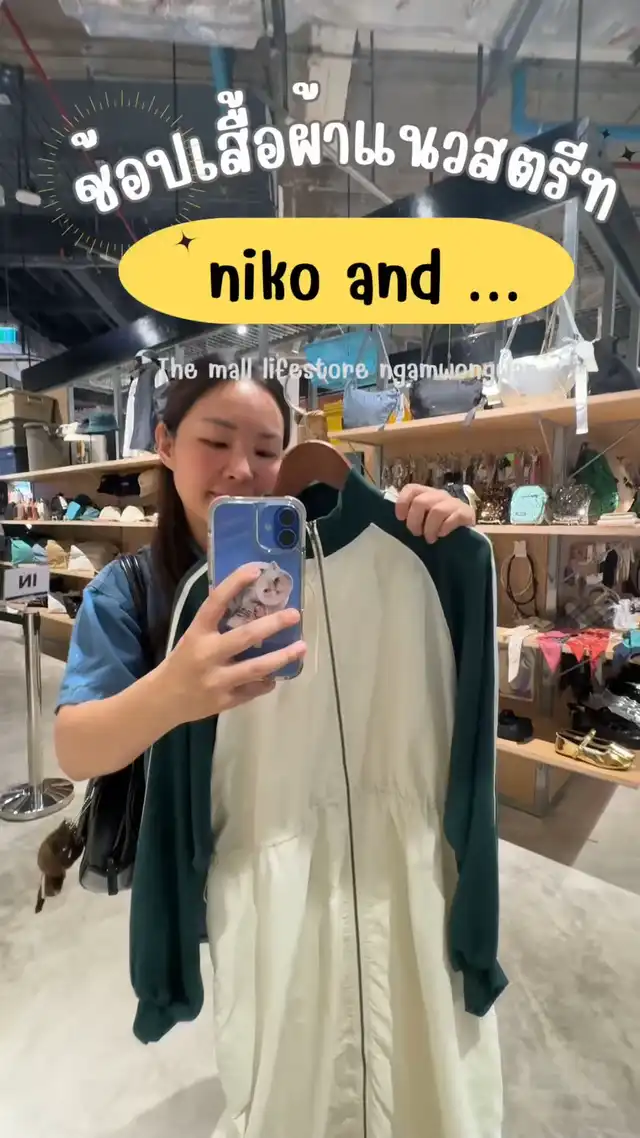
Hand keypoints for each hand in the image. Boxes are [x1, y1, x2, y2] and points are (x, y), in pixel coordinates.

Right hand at [160, 565, 305, 724]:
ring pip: (256, 668)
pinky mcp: (225, 701)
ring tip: (301, 647)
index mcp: (196, 634)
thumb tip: (246, 600)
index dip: (235, 584)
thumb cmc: (181, 663)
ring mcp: (217, 680)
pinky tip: (276, 675)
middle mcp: (207, 655)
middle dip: (273, 624)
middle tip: (295, 614)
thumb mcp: (192, 638)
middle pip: (245, 637)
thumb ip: (215, 624)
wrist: (163, 701)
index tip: (256, 570)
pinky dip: (267, 681)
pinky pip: (254, 689)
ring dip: (282, 656)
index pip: (215, 603)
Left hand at [395, 484, 474, 543]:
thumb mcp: (423, 520)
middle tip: (416, 534)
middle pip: (421, 502)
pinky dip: (444, 528)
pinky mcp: (466, 513)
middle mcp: (439, 495)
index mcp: (426, 494)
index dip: (402, 502)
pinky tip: (442, 535)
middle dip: (415, 521)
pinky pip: (454, 517)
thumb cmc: (440, 528)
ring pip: (436, 511)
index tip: (400, 518)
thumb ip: (412, 516)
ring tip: (430, 539)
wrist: (467, 534)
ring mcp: (454, 503)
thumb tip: (397, 520)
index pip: (411, 489)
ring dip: (430, 528)